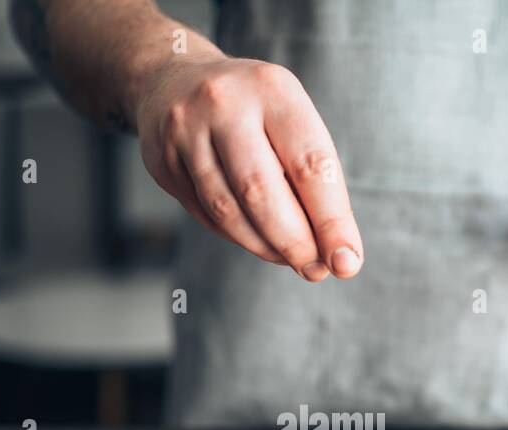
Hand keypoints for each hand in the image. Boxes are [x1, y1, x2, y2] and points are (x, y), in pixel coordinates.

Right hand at [135, 54, 362, 281]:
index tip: (347, 262)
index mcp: (272, 89)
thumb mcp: (291, 121)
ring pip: (227, 210)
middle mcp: (224, 104)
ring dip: (265, 247)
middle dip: (295, 242)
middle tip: (315, 270)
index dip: (331, 221)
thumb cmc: (255, 111)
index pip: (309, 165)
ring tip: (290, 259)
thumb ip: (314, 179)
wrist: (174, 80)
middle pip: (261, 191)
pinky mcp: (161, 160)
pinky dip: (237, 236)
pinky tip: (257, 240)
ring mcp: (185, 131)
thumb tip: (337, 253)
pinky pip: (204, 214)